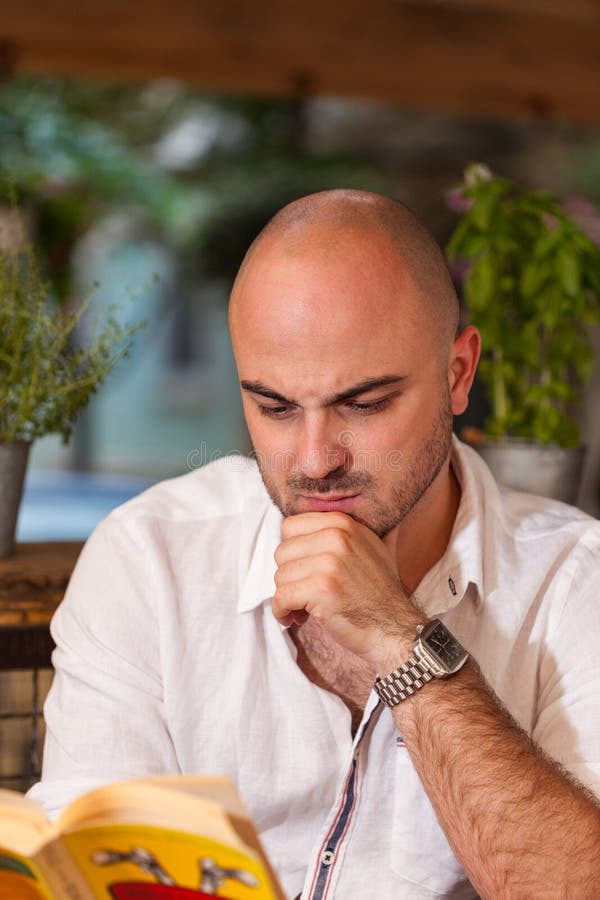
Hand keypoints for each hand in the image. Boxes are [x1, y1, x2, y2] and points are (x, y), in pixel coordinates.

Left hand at [273, 512, 422, 669]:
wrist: (394, 629)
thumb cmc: (378, 594)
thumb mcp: (367, 548)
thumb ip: (340, 533)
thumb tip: (306, 523)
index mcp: (343, 523)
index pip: (290, 527)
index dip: (293, 553)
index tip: (303, 570)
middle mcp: (336, 537)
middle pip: (282, 552)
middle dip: (289, 576)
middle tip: (306, 592)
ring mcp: (329, 562)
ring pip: (280, 576)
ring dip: (288, 597)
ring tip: (306, 607)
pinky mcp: (321, 589)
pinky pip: (281, 598)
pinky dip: (283, 613)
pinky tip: (297, 618)